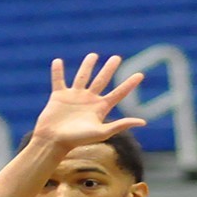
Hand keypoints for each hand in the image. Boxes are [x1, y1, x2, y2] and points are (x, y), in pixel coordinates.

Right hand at [31, 54, 146, 148]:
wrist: (53, 141)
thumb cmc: (77, 140)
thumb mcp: (101, 133)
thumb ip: (120, 125)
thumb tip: (143, 122)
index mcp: (100, 108)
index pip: (119, 93)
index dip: (129, 84)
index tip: (140, 75)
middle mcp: (89, 100)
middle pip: (102, 80)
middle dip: (109, 69)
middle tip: (116, 58)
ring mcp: (74, 97)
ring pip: (82, 76)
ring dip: (88, 65)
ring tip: (93, 55)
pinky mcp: (59, 96)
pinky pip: (58, 80)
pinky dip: (57, 71)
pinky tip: (58, 61)